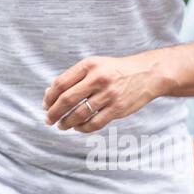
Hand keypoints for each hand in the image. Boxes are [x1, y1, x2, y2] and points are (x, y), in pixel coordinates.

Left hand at [43, 53, 161, 132]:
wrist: (147, 73)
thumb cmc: (115, 70)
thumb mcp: (95, 65)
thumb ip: (74, 78)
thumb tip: (49, 95)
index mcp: (89, 65)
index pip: (60, 83)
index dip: (49, 97)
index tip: (46, 105)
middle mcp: (98, 78)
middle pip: (66, 100)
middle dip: (53, 113)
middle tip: (48, 120)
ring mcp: (109, 94)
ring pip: (79, 114)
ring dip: (66, 123)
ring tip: (62, 125)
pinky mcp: (118, 109)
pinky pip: (94, 123)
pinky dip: (82, 128)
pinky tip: (78, 127)